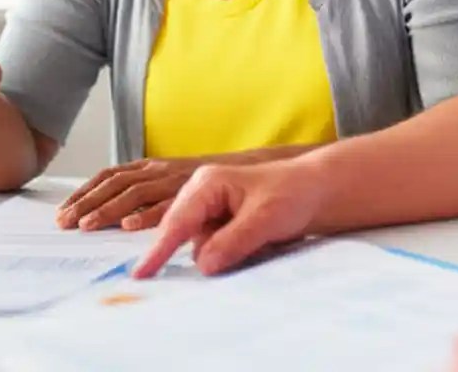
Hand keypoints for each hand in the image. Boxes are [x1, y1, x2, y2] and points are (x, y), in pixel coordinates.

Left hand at [57, 158, 204, 231]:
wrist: (245, 170)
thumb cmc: (202, 184)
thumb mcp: (167, 181)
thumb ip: (143, 192)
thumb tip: (108, 214)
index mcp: (148, 166)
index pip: (108, 176)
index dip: (84, 192)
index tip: (64, 212)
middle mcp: (157, 170)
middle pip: (114, 184)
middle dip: (87, 204)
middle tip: (65, 223)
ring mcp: (173, 181)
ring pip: (134, 193)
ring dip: (108, 210)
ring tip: (88, 226)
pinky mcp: (191, 193)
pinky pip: (166, 205)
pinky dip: (147, 215)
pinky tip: (130, 226)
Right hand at [132, 159, 327, 277]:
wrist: (316, 191)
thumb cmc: (292, 194)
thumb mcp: (264, 219)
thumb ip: (232, 242)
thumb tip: (203, 266)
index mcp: (207, 184)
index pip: (177, 221)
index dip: (159, 250)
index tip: (141, 274)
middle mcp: (202, 195)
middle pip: (188, 237)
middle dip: (213, 250)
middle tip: (251, 244)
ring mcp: (210, 211)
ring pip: (204, 248)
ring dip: (228, 253)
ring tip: (262, 239)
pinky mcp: (220, 225)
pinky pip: (216, 250)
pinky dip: (234, 253)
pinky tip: (258, 242)